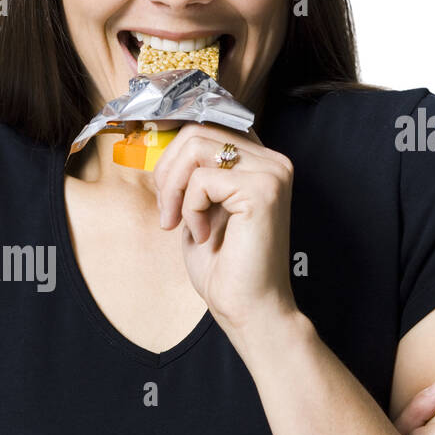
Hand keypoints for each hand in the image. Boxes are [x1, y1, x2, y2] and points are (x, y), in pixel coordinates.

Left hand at [150, 123, 296, 337]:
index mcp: (260, 162)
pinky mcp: (262, 190)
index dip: (173, 150)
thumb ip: (191, 175)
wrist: (248, 308)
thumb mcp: (200, 209)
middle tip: (167, 213)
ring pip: (194, 146)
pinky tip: (203, 235)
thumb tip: (163, 143)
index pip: (207, 125)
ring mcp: (271, 173)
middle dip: (166, 172)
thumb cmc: (224, 267)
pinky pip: (201, 180)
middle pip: (196, 131)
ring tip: (179, 223)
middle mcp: (273, 161)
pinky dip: (190, 209)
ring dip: (173, 188)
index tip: (161, 185)